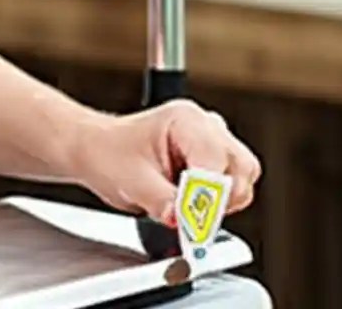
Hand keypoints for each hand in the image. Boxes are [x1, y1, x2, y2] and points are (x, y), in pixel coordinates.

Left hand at [70, 99, 261, 224]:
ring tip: (182, 203)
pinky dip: (218, 200)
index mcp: (186, 120)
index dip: (206, 195)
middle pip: (242, 169)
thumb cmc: (109, 154)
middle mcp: (206, 125)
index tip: (191, 218)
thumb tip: (186, 221)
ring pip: (244, 178)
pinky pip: (235, 184)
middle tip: (187, 214)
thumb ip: (162, 201)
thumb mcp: (130, 181)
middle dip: (219, 199)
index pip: (217, 161)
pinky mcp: (215, 157)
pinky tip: (188, 198)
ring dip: (221, 201)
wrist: (97, 149)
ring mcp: (214, 139)